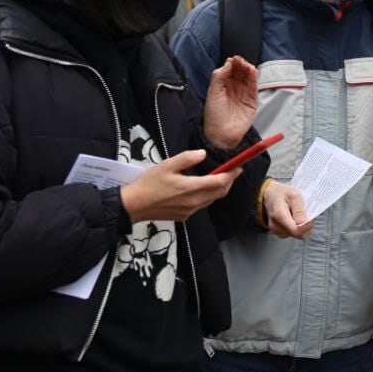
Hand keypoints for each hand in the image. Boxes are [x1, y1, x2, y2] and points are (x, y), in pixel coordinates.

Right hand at [120, 149, 240, 222]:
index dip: (231, 174)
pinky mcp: (184, 217)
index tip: (238, 166)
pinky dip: (207, 197)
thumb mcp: (167, 165)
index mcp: (190, 188)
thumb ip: (187, 158)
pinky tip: (202, 189)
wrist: (133, 206)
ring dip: (219, 190)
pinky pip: (201, 206)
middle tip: (232, 171)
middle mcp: (194, 202)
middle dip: (228, 182)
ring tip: (220, 178)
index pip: (219, 182)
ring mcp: (190, 211)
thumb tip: (203, 154)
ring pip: (211, 200)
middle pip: (219, 193)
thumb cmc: (149, 183)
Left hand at [204, 56, 258, 149]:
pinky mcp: (252, 99)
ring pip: (248, 76)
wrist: (221, 133)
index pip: (230, 69)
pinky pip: (254, 85)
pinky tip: (252, 71)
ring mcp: (243, 92)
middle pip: (240, 71)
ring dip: (248, 69)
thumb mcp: (213, 92)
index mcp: (223, 84)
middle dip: (241, 64)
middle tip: (240, 61)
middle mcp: (234, 87)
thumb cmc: (214, 115)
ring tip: (246, 65)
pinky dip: (254, 77)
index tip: (233, 59)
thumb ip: (220, 76)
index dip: (232, 63)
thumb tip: (229, 62)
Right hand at [263, 181, 313, 238]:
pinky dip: (297, 226)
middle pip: (298, 234)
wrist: (270, 194)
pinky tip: (294, 217)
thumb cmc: (281, 193)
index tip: (310, 217)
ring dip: (301, 225)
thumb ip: (299, 210)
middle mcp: (276, 226)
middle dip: (305, 225)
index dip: (307, 226)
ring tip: (298, 213)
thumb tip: (305, 223)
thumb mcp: (294, 195)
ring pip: (297, 234)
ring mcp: (276, 230)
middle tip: (305, 212)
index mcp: (279, 216)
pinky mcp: (279, 232)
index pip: (296, 231)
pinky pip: (293, 233)